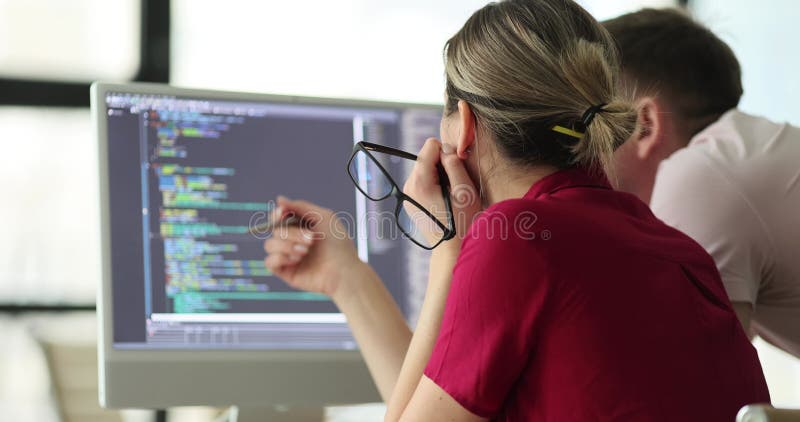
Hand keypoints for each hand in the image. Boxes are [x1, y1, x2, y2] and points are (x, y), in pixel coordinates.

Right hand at [263, 196, 362, 298]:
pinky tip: (296, 260)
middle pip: (275, 230)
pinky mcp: (285, 272)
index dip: (277, 214)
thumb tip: (279, 199)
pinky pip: (268, 262)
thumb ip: (300, 206)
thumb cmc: (338, 244)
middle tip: (312, 239)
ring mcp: (288, 256)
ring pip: (270, 245)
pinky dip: (280, 258)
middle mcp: (293, 241)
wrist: (343, 271)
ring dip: (287, 245)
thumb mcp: (323, 217)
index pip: (279, 218)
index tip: (282, 212)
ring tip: (305, 252)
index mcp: (301, 227)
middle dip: (292, 233)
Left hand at [403, 138, 481, 255]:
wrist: (451, 249)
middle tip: (454, 186)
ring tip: (449, 195)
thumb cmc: (462, 221)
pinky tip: (442, 200)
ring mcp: (407, 195)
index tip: (456, 169)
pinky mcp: (409, 202)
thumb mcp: (464, 189)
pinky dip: (433, 185)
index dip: (447, 152)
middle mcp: (409, 186)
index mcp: (420, 182)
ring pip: (424, 169)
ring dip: (438, 176)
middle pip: (426, 157)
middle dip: (442, 165)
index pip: (430, 146)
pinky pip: (422, 182)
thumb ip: (454, 164)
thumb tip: (446, 148)